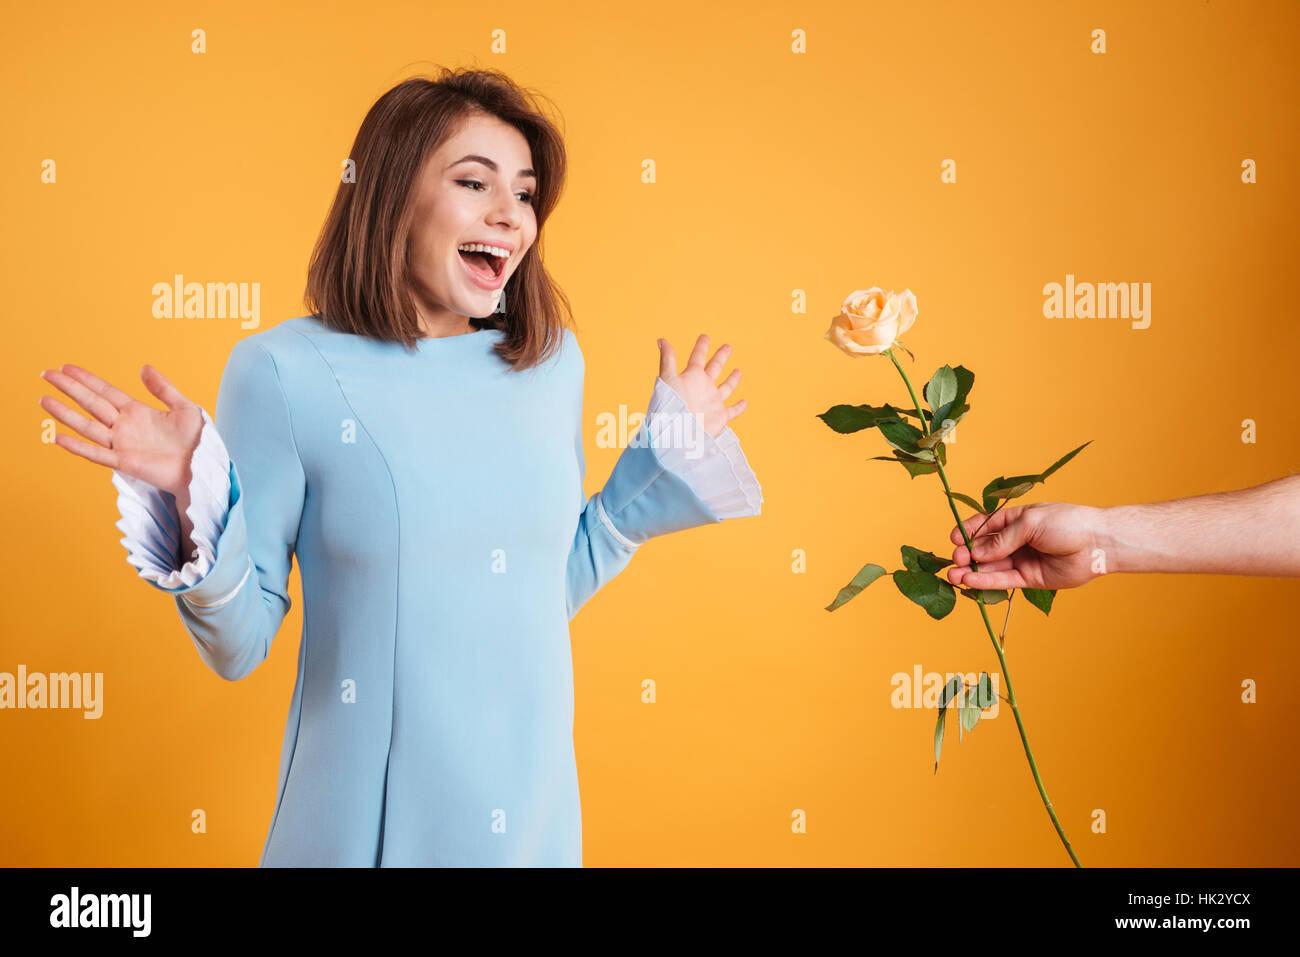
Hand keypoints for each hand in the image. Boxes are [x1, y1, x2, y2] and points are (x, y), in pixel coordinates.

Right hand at [39, 363, 203, 495]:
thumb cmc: (197, 441)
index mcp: (137, 411)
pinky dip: (79, 447)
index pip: (105, 391)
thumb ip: (163, 388)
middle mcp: (125, 426)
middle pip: (91, 403)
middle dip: (70, 389)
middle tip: (47, 374)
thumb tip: (144, 367)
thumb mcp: (184, 407)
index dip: (86, 379)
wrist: (203, 468)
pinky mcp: (125, 462)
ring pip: (88, 426)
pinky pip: (98, 454)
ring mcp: (123, 444)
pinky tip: (60, 437)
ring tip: (45, 400)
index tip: (66, 367)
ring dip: (66, 414)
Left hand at [656, 334, 747, 438]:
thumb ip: (667, 359)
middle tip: (728, 346)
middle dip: (721, 357)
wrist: (677, 433)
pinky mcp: (720, 417)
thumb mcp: (668, 378)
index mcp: (692, 376)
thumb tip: (661, 339)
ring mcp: (712, 402)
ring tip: (738, 371)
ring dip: (732, 380)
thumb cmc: (670, 406)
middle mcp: (703, 387)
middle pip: (715, 367)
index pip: (697, 357)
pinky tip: (745, 402)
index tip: (705, 336)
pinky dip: (739, 407)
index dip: (701, 346)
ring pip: (726, 387)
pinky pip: (733, 411)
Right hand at [946, 502, 1107, 590]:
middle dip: (967, 554)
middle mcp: (1017, 540)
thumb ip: (1003, 539)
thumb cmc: (1067, 523)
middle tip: (955, 559)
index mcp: (1016, 520)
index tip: (954, 538)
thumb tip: (977, 553)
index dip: (968, 532)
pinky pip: (1003, 581)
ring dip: (971, 571)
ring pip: (991, 567)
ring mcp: (1022, 560)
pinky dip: (986, 582)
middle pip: (984, 548)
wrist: (1097, 543)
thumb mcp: (1030, 523)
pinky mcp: (1029, 579)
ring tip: (953, 576)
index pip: (985, 525)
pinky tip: (970, 581)